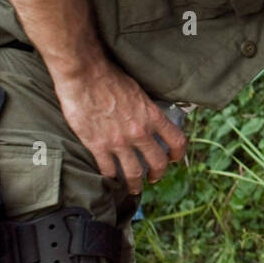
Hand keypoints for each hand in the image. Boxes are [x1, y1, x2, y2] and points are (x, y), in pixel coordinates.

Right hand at [52, 60, 186, 194]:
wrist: (84, 74)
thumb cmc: (109, 78)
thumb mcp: (138, 92)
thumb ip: (146, 110)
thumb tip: (150, 118)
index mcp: (152, 116)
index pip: (177, 140)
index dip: (178, 154)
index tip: (174, 158)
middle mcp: (139, 132)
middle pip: (158, 163)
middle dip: (158, 174)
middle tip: (153, 178)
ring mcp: (119, 141)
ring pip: (134, 173)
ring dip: (135, 184)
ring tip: (134, 187)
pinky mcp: (98, 146)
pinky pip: (108, 170)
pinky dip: (111, 178)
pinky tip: (111, 179)